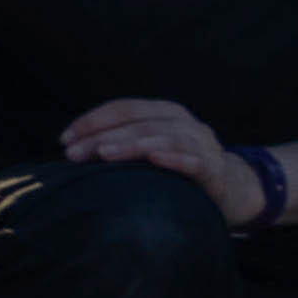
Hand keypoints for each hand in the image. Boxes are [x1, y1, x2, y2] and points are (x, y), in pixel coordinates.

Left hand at [59, 94, 250, 220]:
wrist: (233, 188)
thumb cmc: (179, 168)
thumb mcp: (152, 148)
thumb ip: (122, 144)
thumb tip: (72, 151)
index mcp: (164, 112)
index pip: (123, 109)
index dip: (92, 121)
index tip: (64, 140)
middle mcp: (184, 122)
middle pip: (138, 122)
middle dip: (102, 136)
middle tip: (74, 154)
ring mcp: (202, 143)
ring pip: (163, 137)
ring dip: (132, 144)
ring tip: (105, 154)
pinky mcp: (215, 168)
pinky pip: (194, 160)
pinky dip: (174, 158)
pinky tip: (155, 159)